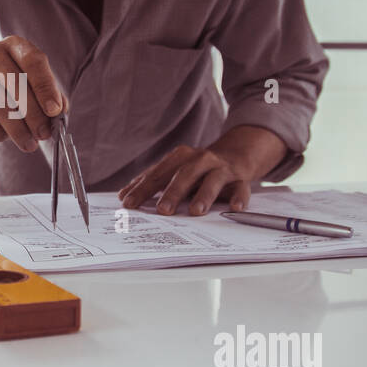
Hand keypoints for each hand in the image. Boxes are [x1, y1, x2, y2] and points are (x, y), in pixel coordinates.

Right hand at [0, 35, 66, 153]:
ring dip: (18, 130)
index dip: (46, 87)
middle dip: (34, 115)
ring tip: (28, 144)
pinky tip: (2, 135)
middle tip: (43, 135)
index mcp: (13, 45)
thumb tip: (59, 111)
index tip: (55, 111)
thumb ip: (48, 96)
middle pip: (17, 84)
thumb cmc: (7, 91)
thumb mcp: (31, 87)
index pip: (33, 61)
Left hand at [119, 145, 251, 215]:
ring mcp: (221, 168)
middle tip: (162, 210)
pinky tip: (234, 208)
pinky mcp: (240, 178)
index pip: (158, 174)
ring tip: (196, 211)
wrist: (236, 154)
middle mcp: (200, 159)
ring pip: (212, 180)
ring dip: (204, 195)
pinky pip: (241, 188)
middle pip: (184, 175)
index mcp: (180, 157)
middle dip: (172, 192)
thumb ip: (155, 181)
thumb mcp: (177, 170)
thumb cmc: (199, 168)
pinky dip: (238, 197)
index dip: (143, 188)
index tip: (128, 202)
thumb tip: (124, 196)